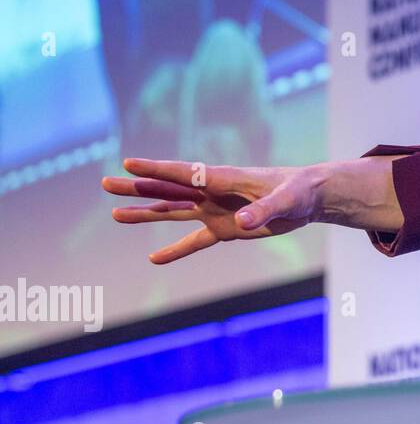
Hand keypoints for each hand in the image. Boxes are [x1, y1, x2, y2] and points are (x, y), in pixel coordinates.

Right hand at [102, 158, 321, 263]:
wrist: (309, 199)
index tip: (129, 164)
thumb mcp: (285, 200)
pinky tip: (154, 259)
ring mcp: (216, 210)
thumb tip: (241, 223)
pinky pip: (195, 240)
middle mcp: (213, 193)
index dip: (157, 169)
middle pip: (169, 189)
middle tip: (106, 184)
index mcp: (224, 178)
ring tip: (115, 215)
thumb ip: (263, 211)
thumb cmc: (298, 191)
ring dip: (147, 214)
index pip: (184, 173)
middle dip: (138, 187)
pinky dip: (176, 250)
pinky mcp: (225, 229)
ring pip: (174, 212)